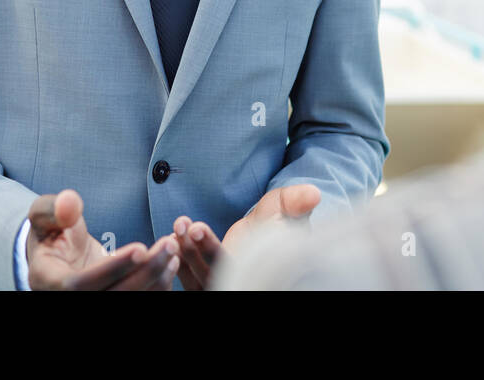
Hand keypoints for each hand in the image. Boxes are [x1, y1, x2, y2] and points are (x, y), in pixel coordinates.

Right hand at [27, 189, 178, 289]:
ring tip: (173, 250)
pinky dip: (158, 286)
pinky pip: (140, 301)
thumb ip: (53, 208)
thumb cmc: (52, 232)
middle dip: (145, 273)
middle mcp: (68, 300)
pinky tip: (171, 262)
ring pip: (130, 302)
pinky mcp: (113, 300)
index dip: (113, 268)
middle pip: (113, 297)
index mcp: (49, 282)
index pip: (81, 284)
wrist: (58, 258)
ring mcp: (93, 304)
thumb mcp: (44, 214)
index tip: (141, 247)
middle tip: (169, 245)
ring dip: (156, 280)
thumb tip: (69, 204)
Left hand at [172, 184, 320, 289]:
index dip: (211, 250)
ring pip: (196, 283)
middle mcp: (241, 287)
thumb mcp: (287, 211)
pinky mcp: (209, 287)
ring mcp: (223, 289)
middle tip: (183, 224)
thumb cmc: (280, 224)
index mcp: (259, 277)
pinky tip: (169, 240)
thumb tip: (313, 194)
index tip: (196, 225)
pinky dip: (177, 264)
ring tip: (175, 228)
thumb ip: (295, 203)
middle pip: (209, 278)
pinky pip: (188, 283)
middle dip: (194, 251)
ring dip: (182, 255)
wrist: (269, 237)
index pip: (232, 271)